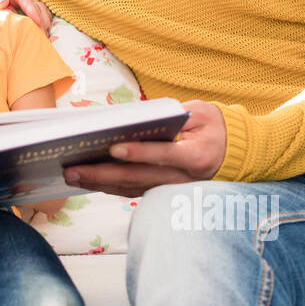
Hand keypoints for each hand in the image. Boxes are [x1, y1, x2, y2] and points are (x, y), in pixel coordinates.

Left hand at [0, 0, 51, 34]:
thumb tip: (4, 4)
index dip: (31, 9)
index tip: (37, 21)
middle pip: (34, 5)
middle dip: (40, 20)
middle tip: (43, 36)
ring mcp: (18, 0)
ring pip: (35, 11)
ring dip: (41, 24)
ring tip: (43, 39)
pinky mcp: (16, 8)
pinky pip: (29, 16)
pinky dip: (35, 25)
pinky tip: (37, 36)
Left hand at [62, 100, 227, 195]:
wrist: (233, 152)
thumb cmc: (213, 126)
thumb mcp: (200, 113)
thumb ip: (171, 117)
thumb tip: (134, 119)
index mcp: (196, 155)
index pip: (164, 155)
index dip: (139, 153)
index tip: (113, 148)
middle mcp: (184, 178)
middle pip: (139, 178)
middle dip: (103, 174)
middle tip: (73, 170)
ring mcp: (172, 189)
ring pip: (132, 188)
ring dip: (99, 183)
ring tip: (71, 176)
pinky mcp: (162, 192)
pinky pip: (133, 191)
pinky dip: (109, 187)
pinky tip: (87, 181)